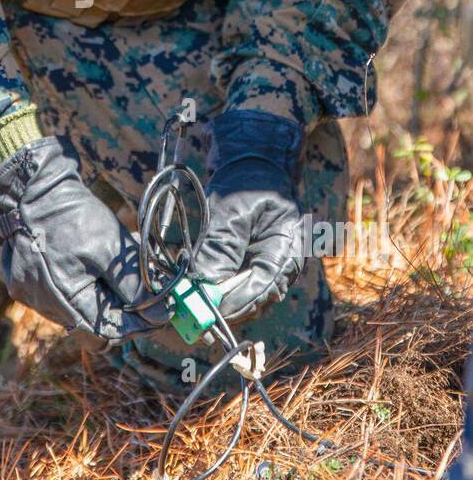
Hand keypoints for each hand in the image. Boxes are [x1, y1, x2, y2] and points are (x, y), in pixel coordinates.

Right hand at [0, 138, 167, 344]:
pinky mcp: (29, 284)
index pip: (110, 332)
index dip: (139, 323)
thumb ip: (133, 286)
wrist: (34, 189)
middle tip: (149, 292)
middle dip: (125, 309)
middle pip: (95, 324)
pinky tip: (99, 266)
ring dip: (107, 296)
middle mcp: (46, 306)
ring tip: (124, 273)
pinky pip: (65, 295)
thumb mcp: (111, 248)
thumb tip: (157, 314)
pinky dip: (86, 285)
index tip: (162, 310)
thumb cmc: (72, 216)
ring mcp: (35, 296)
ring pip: (81, 309)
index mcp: (66, 301)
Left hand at [193, 110, 304, 323]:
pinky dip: (220, 293)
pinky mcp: (256, 269)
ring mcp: (272, 268)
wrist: (253, 168)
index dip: (236, 300)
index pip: (265, 283)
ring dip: (221, 303)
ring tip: (190, 304)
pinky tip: (197, 291)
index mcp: (289, 243)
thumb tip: (206, 283)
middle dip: (226, 307)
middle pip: (258, 297)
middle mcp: (286, 262)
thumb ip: (221, 245)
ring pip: (248, 298)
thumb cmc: (246, 182)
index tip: (208, 308)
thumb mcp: (231, 208)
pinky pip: (240, 289)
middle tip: (192, 311)